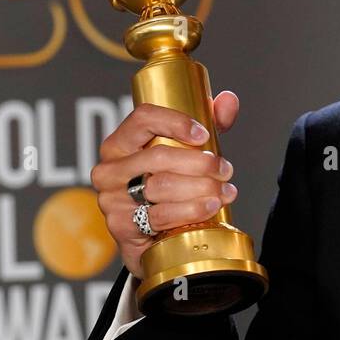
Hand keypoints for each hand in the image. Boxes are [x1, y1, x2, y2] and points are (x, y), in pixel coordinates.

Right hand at [90, 91, 240, 278]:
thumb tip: (229, 100)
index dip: (176, 121)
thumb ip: (209, 123)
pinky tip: (210, 207)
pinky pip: (160, 216)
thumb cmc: (168, 187)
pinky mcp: (121, 226)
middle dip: (200, 162)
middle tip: (225, 169)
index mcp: (120, 143)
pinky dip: (191, 210)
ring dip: (202, 188)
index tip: (205, 134)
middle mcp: (110, 168)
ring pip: (162, 186)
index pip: (143, 118)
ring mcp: (112, 198)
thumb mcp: (187, 152)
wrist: (151, 240)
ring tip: (225, 191)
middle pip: (159, 156)